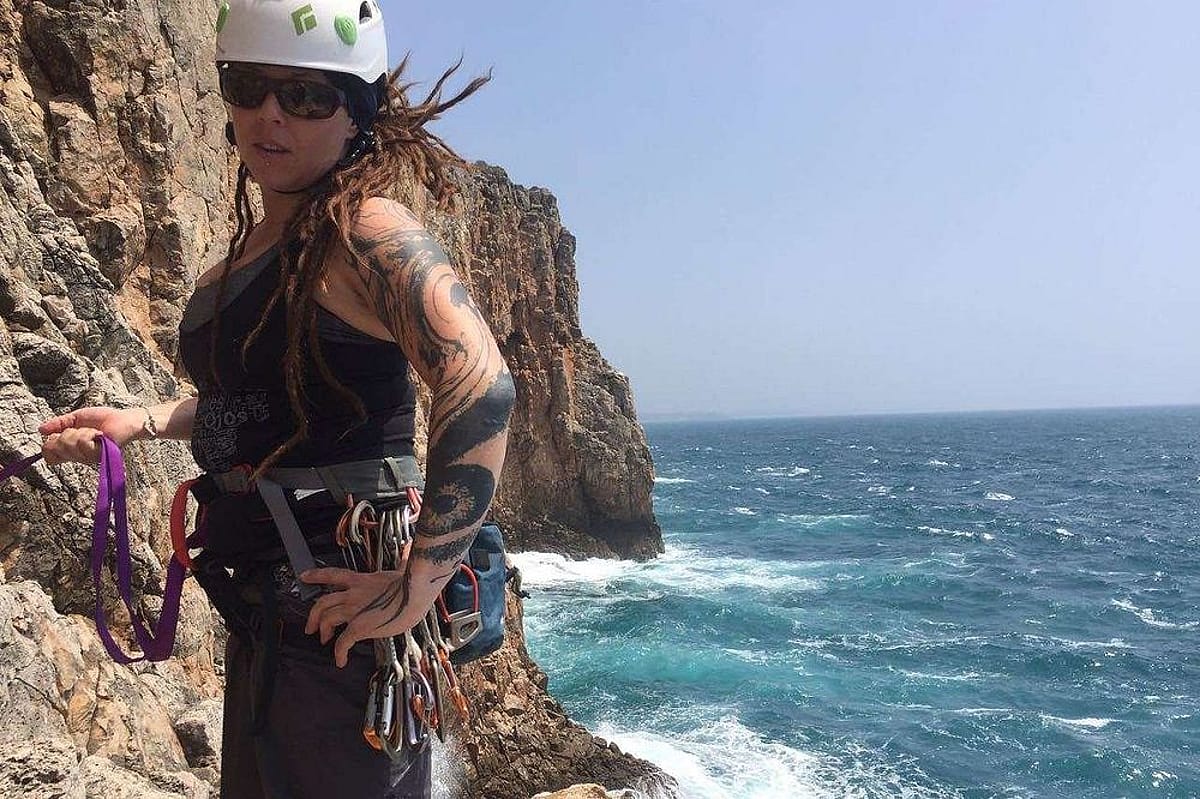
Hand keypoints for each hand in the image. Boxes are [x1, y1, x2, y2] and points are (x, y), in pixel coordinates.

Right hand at [37, 407, 143, 464]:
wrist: (124, 420)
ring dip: (80, 432)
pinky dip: (88, 434)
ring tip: (93, 432)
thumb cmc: (104, 419)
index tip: (60, 434)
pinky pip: (82, 442)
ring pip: (68, 444)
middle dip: (65, 434)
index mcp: (71, 449)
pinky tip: (98, 435)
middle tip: (80, 430)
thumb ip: (58, 424)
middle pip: (55, 449)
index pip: (49, 456)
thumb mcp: (76, 418)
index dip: (49, 445)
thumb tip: (40, 430)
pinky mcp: (97, 455)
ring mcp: (87, 458)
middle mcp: (77, 456)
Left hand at [300, 566, 441, 667]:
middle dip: (313, 615)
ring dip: (322, 631)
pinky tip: (340, 660)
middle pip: (323, 602)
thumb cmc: (413, 584)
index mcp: (362, 580)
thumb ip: (402, 563)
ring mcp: (354, 610)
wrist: (415, 595)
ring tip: (324, 640)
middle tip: (310, 626)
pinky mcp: (359, 626)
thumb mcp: (402, 571)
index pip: (333, 575)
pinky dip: (339, 653)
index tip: (304, 577)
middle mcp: (353, 594)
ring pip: (327, 619)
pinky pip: (342, 642)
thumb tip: (410, 551)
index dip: (316, 575)